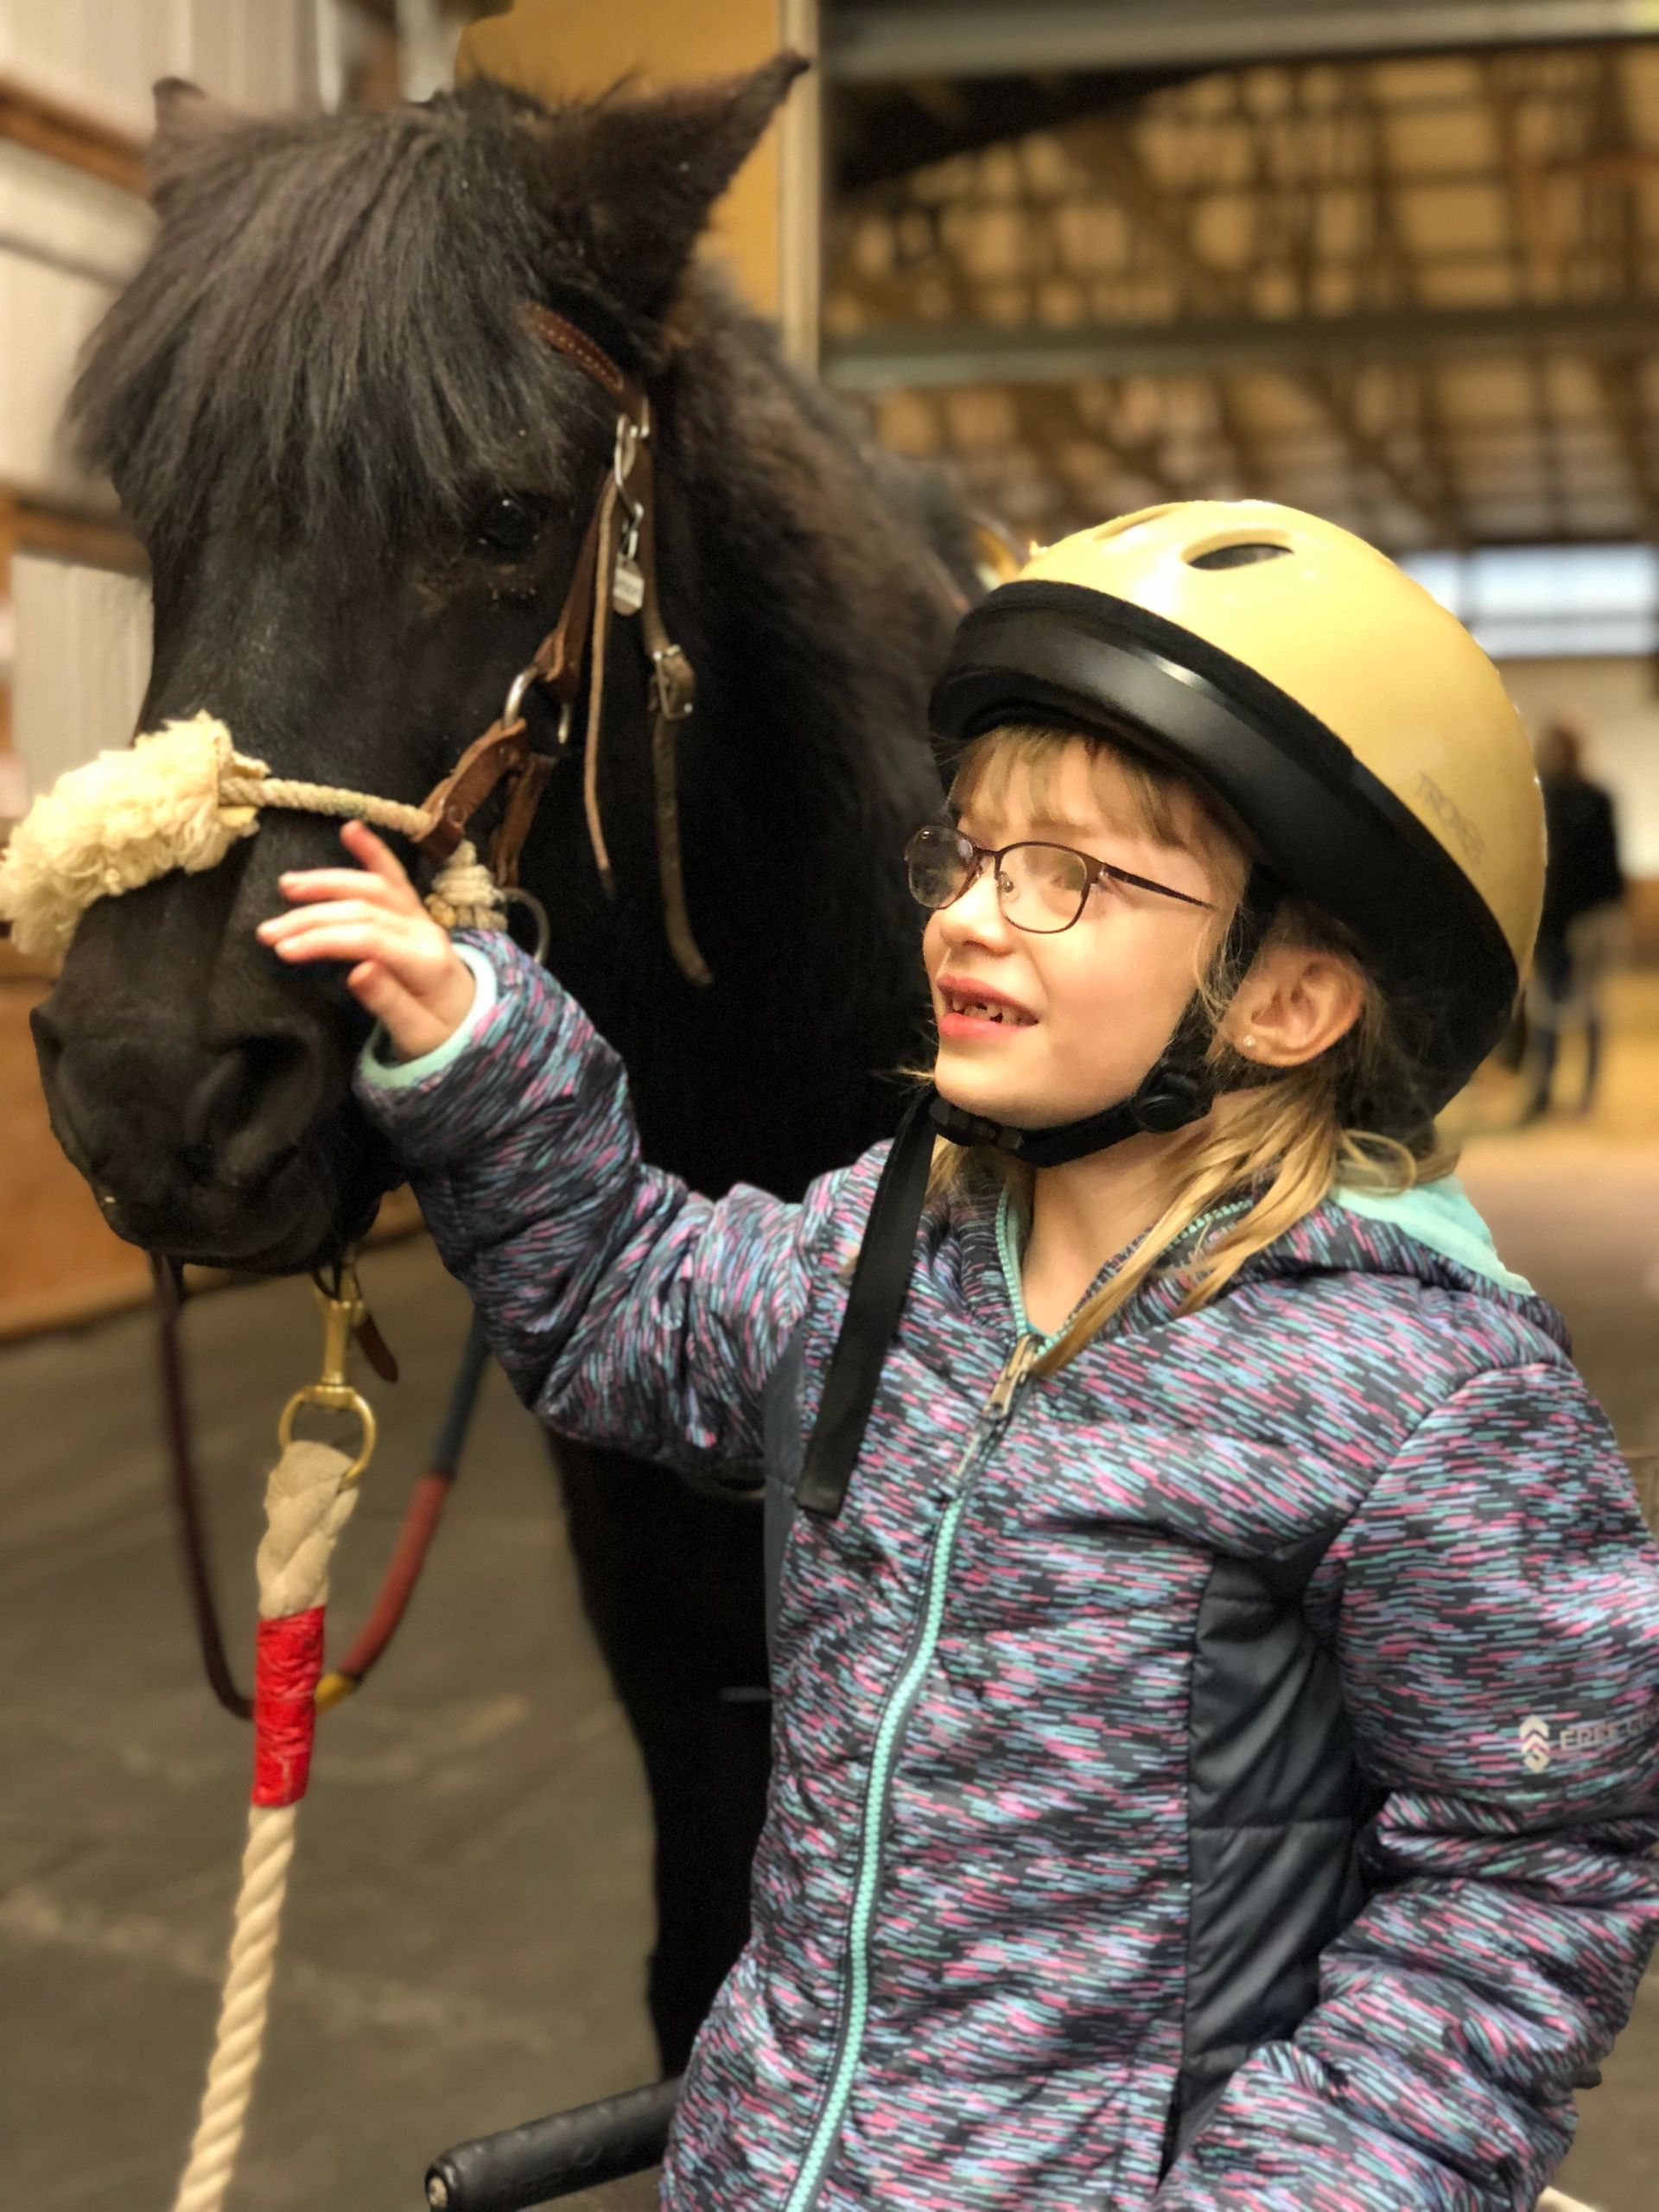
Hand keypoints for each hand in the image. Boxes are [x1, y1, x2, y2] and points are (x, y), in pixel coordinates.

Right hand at [257, 820, 477, 1061]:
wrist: (472, 1027)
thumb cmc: (439, 1035)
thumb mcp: (416, 1034)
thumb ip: (389, 1002)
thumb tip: (357, 972)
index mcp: (427, 962)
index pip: (369, 940)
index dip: (324, 940)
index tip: (284, 950)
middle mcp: (425, 931)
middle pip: (364, 910)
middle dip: (312, 917)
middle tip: (268, 931)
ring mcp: (421, 917)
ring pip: (373, 887)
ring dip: (328, 882)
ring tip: (287, 886)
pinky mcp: (413, 912)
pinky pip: (394, 877)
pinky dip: (373, 851)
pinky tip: (351, 829)